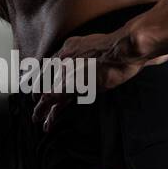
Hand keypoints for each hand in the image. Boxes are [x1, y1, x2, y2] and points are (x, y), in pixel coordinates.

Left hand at [30, 20, 167, 131]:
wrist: (125, 47)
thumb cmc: (126, 48)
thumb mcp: (114, 49)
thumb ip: (111, 55)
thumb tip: (132, 61)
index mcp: (72, 47)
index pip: (55, 65)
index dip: (48, 79)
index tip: (44, 88)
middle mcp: (65, 58)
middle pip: (48, 80)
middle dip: (41, 94)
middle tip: (35, 106)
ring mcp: (67, 71)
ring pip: (48, 92)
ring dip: (42, 107)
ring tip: (38, 119)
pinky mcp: (71, 85)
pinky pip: (54, 100)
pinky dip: (48, 111)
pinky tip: (44, 121)